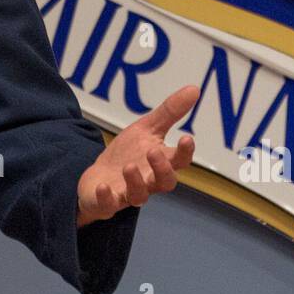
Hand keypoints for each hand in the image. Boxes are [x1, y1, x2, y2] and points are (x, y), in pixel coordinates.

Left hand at [76, 85, 198, 226]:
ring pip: (139, 196)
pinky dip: (107, 197)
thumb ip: (170, 112)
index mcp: (160, 163)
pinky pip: (109, 205)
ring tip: (129, 166)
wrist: (98, 177)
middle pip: (165, 183)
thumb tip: (194, 88)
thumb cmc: (128, 154)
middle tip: (153, 151)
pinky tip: (104, 186)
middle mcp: (149, 181)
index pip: (179, 161)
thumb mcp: (146, 129)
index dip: (185, 152)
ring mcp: (128, 193)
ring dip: (136, 182)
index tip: (187, 138)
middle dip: (162, 169)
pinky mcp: (107, 202)